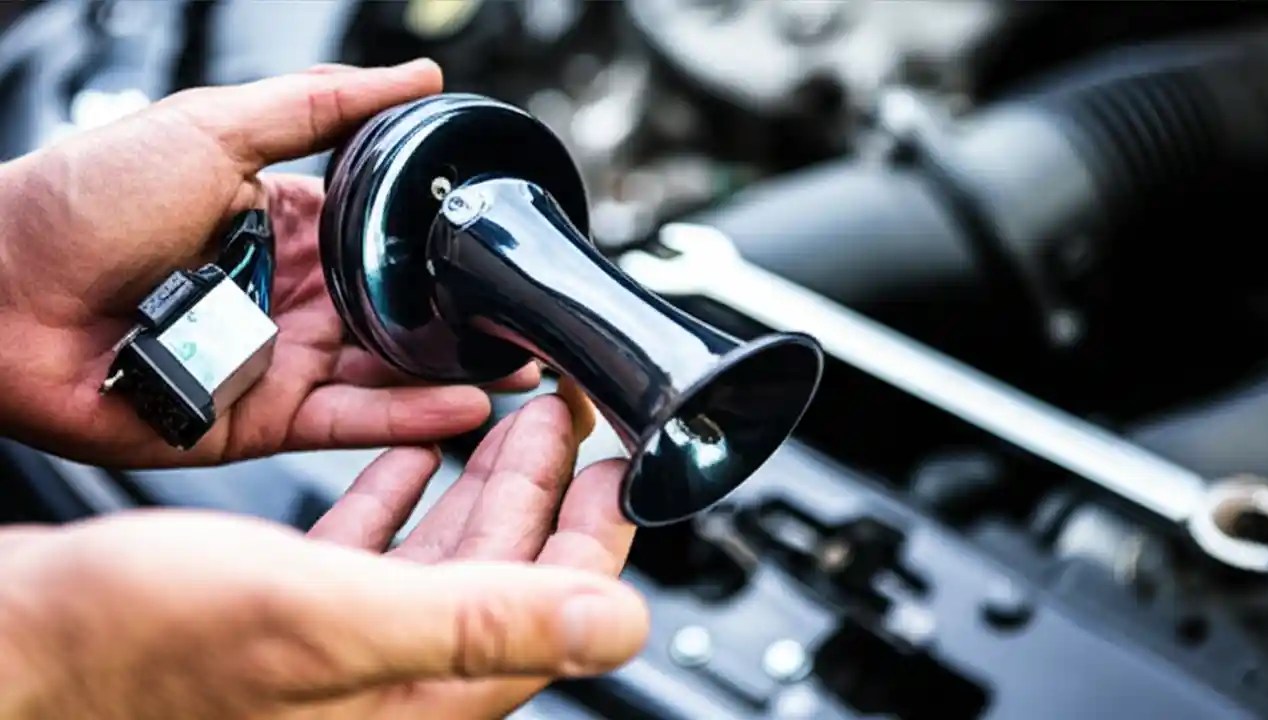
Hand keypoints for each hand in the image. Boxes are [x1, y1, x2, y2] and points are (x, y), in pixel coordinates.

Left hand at [0, 61, 538, 465]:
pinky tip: (455, 409)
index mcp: (283, 226)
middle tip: (528, 330)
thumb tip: (415, 78)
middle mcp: (287, 298)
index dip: (440, 253)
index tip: (499, 254)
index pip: (383, 242)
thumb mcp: (214, 125)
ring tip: (515, 373)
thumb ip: (321, 107)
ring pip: (380, 374)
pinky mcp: (254, 421)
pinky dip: (399, 418)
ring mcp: (273, 361)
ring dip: (449, 377)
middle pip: (394, 317)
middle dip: (462, 327)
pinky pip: (340, 421)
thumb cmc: (81, 200)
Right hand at [0, 393, 643, 718]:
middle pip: (508, 568)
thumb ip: (480, 620)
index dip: (600, 532)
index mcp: (417, 685)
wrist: (18, 649)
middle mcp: (387, 671)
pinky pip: (375, 546)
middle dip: (546, 485)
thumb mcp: (327, 616)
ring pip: (447, 550)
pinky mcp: (286, 609)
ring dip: (484, 480)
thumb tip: (619, 624)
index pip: (556, 608)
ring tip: (512, 418)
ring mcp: (337, 639)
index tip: (623, 464)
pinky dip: (402, 493)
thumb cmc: (133, 646)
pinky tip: (410, 456)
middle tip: (568, 412)